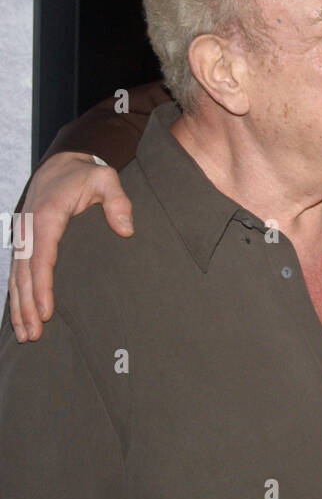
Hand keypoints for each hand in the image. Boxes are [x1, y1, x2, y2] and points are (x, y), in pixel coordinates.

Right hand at [8, 152, 133, 341]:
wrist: (63, 162)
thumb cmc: (86, 174)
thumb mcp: (106, 178)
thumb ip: (118, 201)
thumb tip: (127, 229)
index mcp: (47, 217)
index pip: (42, 258)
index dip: (42, 287)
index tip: (46, 312)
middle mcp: (29, 229)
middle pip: (24, 274)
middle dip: (27, 306)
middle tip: (33, 335)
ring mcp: (23, 236)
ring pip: (16, 276)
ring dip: (19, 307)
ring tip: (24, 335)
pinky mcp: (24, 242)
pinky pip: (17, 272)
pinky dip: (17, 295)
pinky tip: (20, 316)